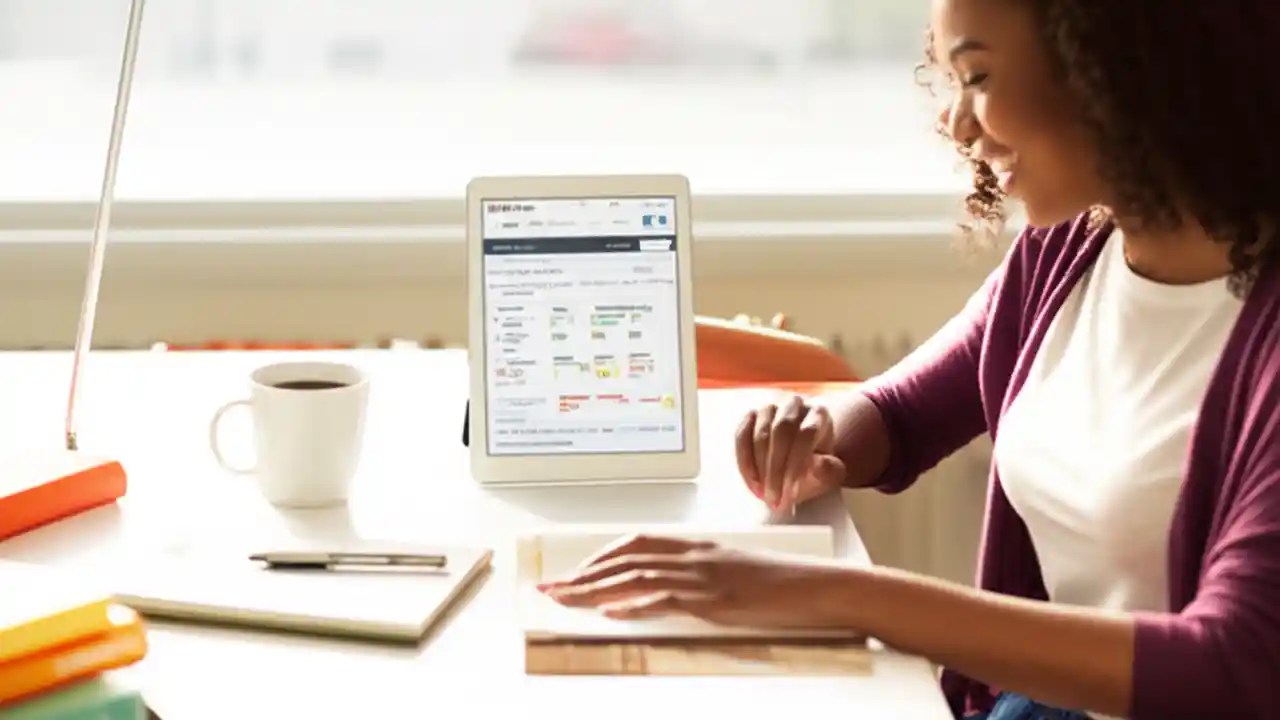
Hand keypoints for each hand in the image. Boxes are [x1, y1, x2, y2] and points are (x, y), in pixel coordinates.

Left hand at [537, 534, 854, 629]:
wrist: (816, 585)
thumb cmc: (779, 583)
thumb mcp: (732, 571)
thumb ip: (699, 574)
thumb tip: (663, 590)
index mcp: (697, 546)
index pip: (636, 542)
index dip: (601, 555)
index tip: (575, 572)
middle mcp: (694, 556)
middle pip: (626, 559)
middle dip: (583, 575)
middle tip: (551, 588)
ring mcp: (704, 576)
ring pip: (637, 576)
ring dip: (595, 590)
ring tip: (566, 601)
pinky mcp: (716, 599)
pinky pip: (667, 599)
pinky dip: (635, 605)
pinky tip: (612, 612)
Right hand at [736, 395, 846, 509]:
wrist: (799, 461)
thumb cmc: (815, 468)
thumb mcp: (829, 475)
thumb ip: (829, 471)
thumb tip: (820, 464)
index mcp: (819, 413)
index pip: (806, 433)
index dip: (797, 464)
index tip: (791, 494)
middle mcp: (794, 404)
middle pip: (781, 430)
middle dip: (775, 469)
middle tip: (774, 499)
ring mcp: (770, 408)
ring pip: (760, 434)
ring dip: (759, 468)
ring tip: (764, 495)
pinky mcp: (750, 416)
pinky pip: (741, 436)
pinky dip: (745, 462)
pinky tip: (752, 483)